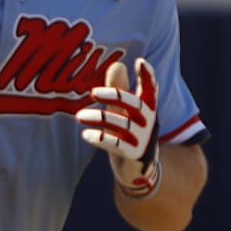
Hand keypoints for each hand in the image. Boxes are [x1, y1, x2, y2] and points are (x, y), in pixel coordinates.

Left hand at [78, 58, 161, 199]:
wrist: (135, 169)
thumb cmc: (128, 132)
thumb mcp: (124, 111)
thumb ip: (120, 89)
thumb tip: (117, 64)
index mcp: (147, 108)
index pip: (151, 89)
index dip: (148, 76)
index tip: (139, 61)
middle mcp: (149, 122)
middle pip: (135, 105)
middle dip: (115, 95)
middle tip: (92, 93)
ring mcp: (143, 139)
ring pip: (122, 124)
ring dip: (99, 118)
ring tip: (79, 116)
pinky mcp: (134, 154)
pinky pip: (117, 144)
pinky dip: (100, 138)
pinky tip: (86, 135)